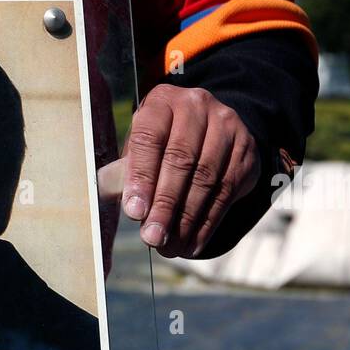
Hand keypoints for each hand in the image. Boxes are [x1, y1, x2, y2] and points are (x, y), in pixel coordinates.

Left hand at [120, 84, 258, 258]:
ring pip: (206, 178)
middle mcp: (197, 107)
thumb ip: (123, 172)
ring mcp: (227, 127)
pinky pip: (226, 192)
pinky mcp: (245, 152)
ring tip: (168, 247)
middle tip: (151, 237)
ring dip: (185, 219)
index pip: (149, 138)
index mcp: (162, 102)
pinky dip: (207, 223)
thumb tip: (104, 200)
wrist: (209, 132)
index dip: (141, 177)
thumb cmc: (160, 144)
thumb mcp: (138, 149)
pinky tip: (191, 243)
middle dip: (164, 205)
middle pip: (181, 160)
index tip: (134, 212)